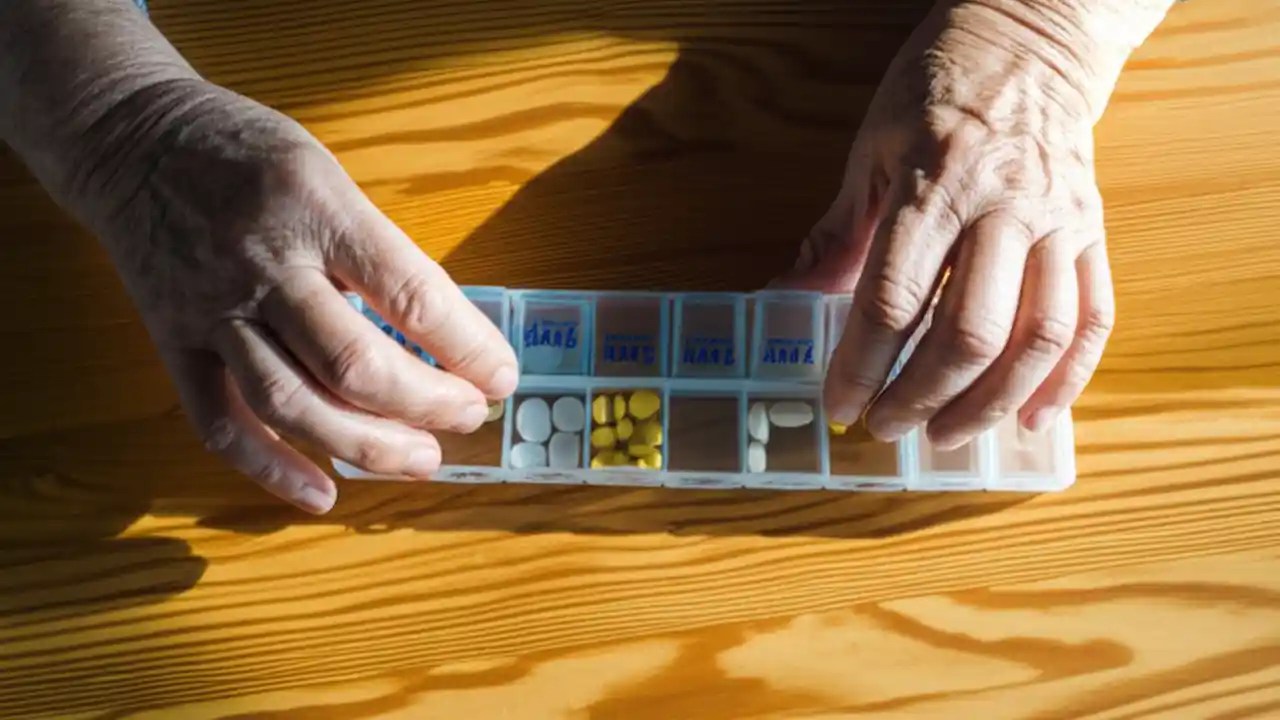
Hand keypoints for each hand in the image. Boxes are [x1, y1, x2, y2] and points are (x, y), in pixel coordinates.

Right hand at [83, 81, 517, 512]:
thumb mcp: (327, 172)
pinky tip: (322, 494)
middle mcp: (265, 266)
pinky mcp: (173, 342)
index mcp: (317, 211)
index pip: (410, 294)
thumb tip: (438, 332)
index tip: (501, 374)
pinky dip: (271, 467)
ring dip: (366, 445)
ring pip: (291, 402)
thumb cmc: (247, 152)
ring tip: (422, 459)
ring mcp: (213, 310)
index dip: (467, 347)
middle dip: (426, 404)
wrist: (129, 139)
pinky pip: (218, 420)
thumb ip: (374, 248)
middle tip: (469, 415)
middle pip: (354, 364)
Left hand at [775, 1, 1120, 449]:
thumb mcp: (870, 152)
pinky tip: (1030, 416)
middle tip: (886, 427)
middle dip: (921, 396)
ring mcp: (1060, 222)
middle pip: (969, 333)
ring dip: (988, 402)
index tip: (839, 405)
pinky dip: (1065, 378)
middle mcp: (1005, 207)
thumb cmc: (938, 90)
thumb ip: (835, 235)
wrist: (1033, 37)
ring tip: (946, 433)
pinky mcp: (1094, 232)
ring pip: (1036, 339)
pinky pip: (1093, 318)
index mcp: (935, 182)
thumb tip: (782, 299)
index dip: (861, 365)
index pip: (893, 299)